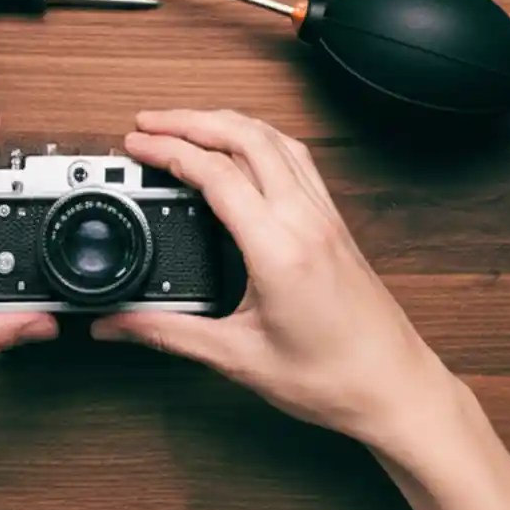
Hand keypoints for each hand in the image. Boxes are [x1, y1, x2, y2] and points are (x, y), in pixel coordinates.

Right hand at [92, 110, 458, 445]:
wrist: (394, 389)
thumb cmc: (332, 378)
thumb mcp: (236, 356)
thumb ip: (168, 333)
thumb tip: (116, 324)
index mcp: (279, 248)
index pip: (217, 173)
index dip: (169, 150)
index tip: (136, 144)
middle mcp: (306, 220)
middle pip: (246, 137)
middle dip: (191, 120)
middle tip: (149, 122)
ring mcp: (325, 216)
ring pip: (274, 139)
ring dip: (226, 122)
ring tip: (186, 125)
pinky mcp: (335, 223)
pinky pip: (296, 159)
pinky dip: (259, 139)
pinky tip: (241, 148)